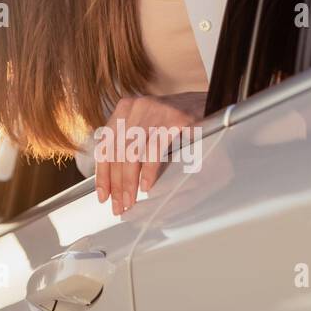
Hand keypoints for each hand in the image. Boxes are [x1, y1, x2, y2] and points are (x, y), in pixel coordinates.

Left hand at [93, 91, 205, 214]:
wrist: (208, 104)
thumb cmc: (176, 122)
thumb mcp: (148, 128)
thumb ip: (129, 145)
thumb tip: (114, 180)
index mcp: (125, 109)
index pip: (105, 145)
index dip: (102, 173)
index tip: (102, 195)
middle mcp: (136, 107)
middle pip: (117, 150)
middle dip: (116, 182)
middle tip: (118, 205)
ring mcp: (154, 111)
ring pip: (132, 151)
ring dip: (129, 181)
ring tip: (130, 201)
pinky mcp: (174, 119)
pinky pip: (154, 149)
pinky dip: (149, 170)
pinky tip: (147, 186)